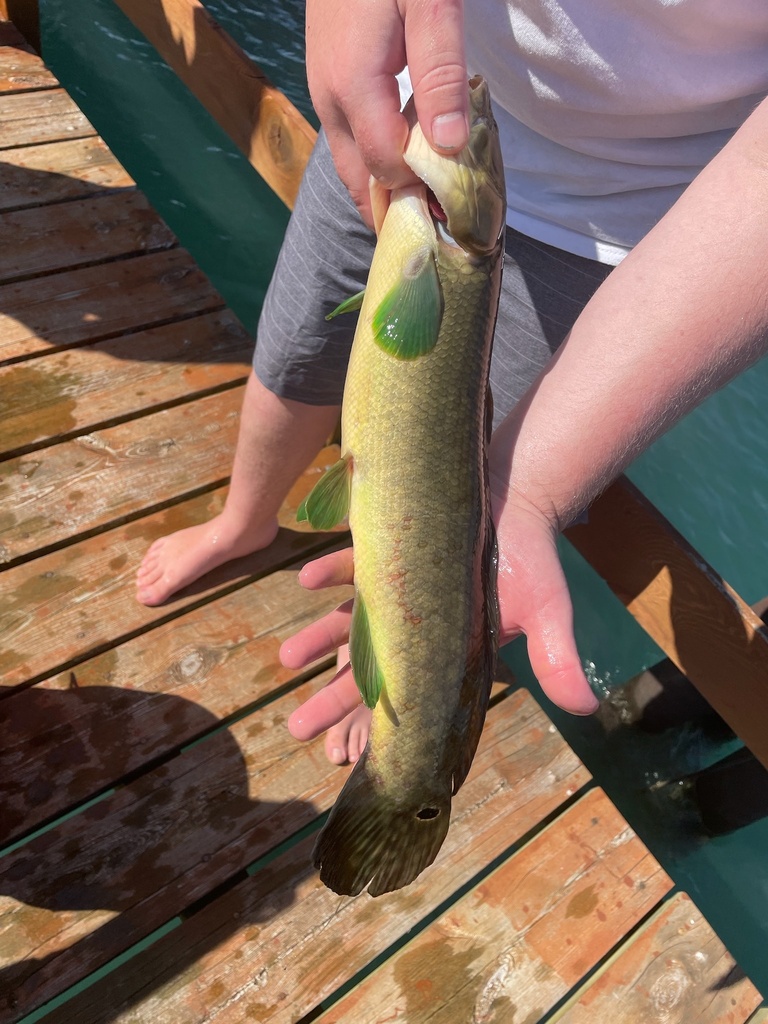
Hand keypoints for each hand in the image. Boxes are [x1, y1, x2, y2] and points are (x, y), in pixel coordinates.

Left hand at [281, 489, 597, 744]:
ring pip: (352, 621)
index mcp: (448, 648)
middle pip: (370, 668)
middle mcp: (417, 625)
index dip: (379, 723)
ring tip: (286, 659)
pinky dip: (333, 571)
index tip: (346, 754)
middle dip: (334, 697)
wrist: (518, 495)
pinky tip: (307, 579)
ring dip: (320, 639)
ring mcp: (399, 588)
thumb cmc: (532, 557)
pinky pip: (354, 564)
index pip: (410, 694)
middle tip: (293, 728)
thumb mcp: (547, 608)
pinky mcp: (389, 550)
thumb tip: (587, 707)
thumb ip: (557, 657)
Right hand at [305, 0, 468, 225]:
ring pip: (352, 165)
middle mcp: (329, 99)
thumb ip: (439, 72)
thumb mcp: (432, 3)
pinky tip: (409, 164)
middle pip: (360, 181)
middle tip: (438, 232)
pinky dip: (378, 164)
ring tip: (427, 209)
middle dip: (396, 211)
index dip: (421, 194)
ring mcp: (323, 92)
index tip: (458, 212)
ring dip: (386, 191)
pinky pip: (351, 141)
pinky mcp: (329, 83)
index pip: (387, 168)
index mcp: (353, 86)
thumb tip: (448, 145)